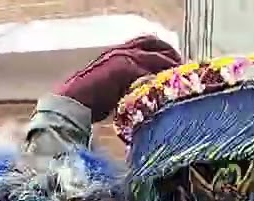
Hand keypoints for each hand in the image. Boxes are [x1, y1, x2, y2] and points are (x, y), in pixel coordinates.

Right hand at [56, 35, 181, 121]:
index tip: (173, 61)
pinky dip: (161, 76)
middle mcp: (120, 51)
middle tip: (182, 66)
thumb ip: (126, 86)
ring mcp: (122, 58)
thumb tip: (141, 95)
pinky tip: (169, 84)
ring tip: (181, 75)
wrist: (71, 103)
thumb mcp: (110, 89)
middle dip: (170, 52)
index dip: (161, 50)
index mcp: (116, 53)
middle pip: (153, 43)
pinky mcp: (124, 68)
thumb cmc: (86, 101)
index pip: (144, 43)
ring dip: (170, 64)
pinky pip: (149, 69)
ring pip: (155, 55)